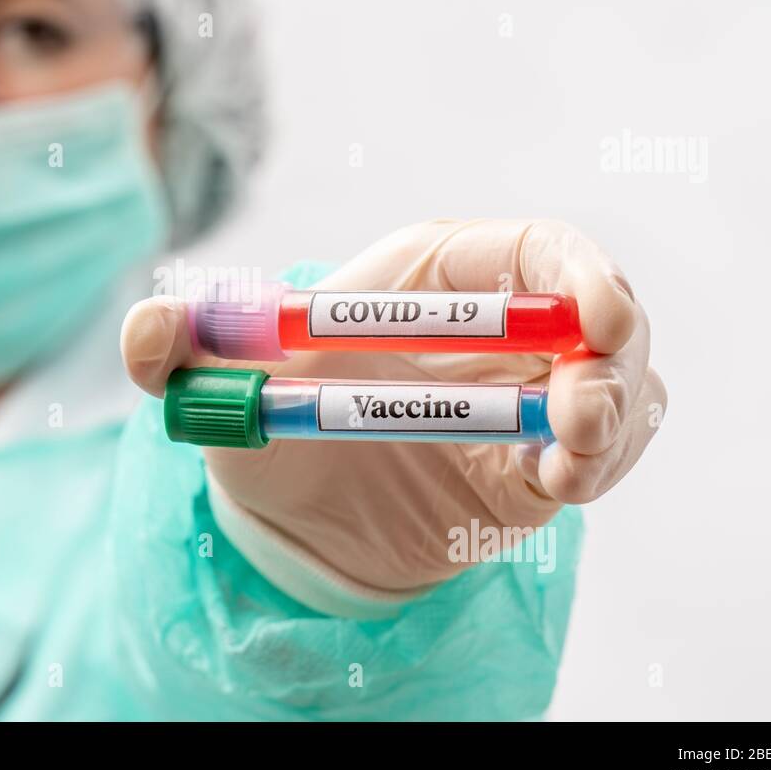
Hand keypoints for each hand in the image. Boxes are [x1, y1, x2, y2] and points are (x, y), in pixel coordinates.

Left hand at [121, 219, 665, 591]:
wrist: (300, 520)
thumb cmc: (272, 424)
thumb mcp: (220, 385)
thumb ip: (177, 349)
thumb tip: (146, 332)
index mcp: (435, 282)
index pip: (531, 249)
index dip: (578, 269)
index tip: (597, 311)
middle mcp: (499, 331)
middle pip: (602, 314)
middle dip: (613, 357)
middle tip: (581, 411)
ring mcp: (531, 398)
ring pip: (624, 385)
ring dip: (615, 421)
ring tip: (566, 465)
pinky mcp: (542, 466)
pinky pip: (609, 453)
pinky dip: (603, 466)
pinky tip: (559, 486)